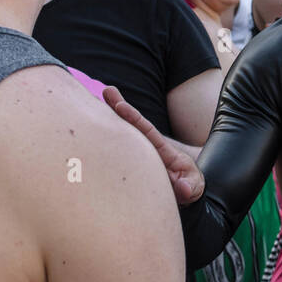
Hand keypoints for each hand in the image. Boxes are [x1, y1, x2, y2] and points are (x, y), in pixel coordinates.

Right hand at [103, 85, 204, 204]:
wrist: (183, 190)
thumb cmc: (188, 185)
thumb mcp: (194, 186)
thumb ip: (190, 186)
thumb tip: (183, 188)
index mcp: (162, 151)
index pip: (147, 131)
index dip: (133, 118)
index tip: (120, 106)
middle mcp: (148, 148)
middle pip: (130, 127)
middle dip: (118, 109)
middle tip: (107, 91)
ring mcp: (138, 156)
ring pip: (120, 137)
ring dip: (107, 121)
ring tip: (93, 102)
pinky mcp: (129, 165)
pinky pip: (114, 153)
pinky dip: (102, 142)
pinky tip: (87, 132)